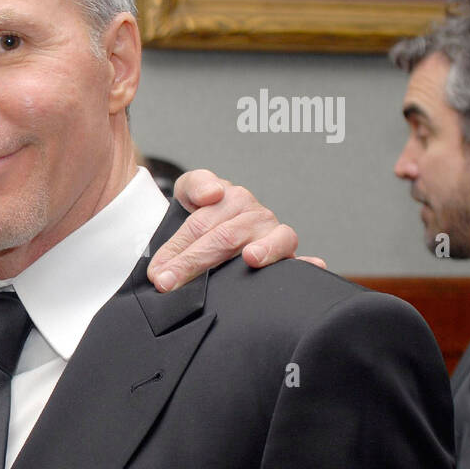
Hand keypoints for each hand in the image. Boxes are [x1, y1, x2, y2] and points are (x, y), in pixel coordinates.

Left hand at [147, 169, 326, 291]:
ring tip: (252, 258)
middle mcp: (254, 214)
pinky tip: (311, 266)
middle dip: (194, 261)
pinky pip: (300, 259)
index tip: (158, 272)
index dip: (177, 248)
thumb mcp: (188, 192)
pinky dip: (307, 264)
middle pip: (224, 236)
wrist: (211, 229)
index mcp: (231, 198)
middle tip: (168, 283)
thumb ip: (194, 185)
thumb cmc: (201, 215)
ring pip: (268, 241)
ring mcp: (272, 234)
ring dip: (262, 251)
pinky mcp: (285, 255)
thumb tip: (213, 194)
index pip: (200, 223)